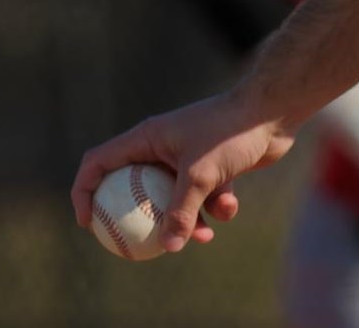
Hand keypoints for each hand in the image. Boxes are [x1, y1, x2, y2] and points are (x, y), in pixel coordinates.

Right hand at [71, 92, 295, 253]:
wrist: (272, 112)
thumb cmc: (230, 134)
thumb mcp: (201, 175)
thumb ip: (182, 212)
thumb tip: (168, 247)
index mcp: (146, 139)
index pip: (99, 163)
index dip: (85, 192)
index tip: (89, 223)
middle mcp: (161, 147)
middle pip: (136, 189)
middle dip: (143, 219)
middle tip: (143, 245)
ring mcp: (187, 157)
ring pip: (174, 198)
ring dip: (189, 220)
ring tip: (204, 236)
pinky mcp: (213, 167)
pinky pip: (204, 196)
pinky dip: (216, 206)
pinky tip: (230, 207)